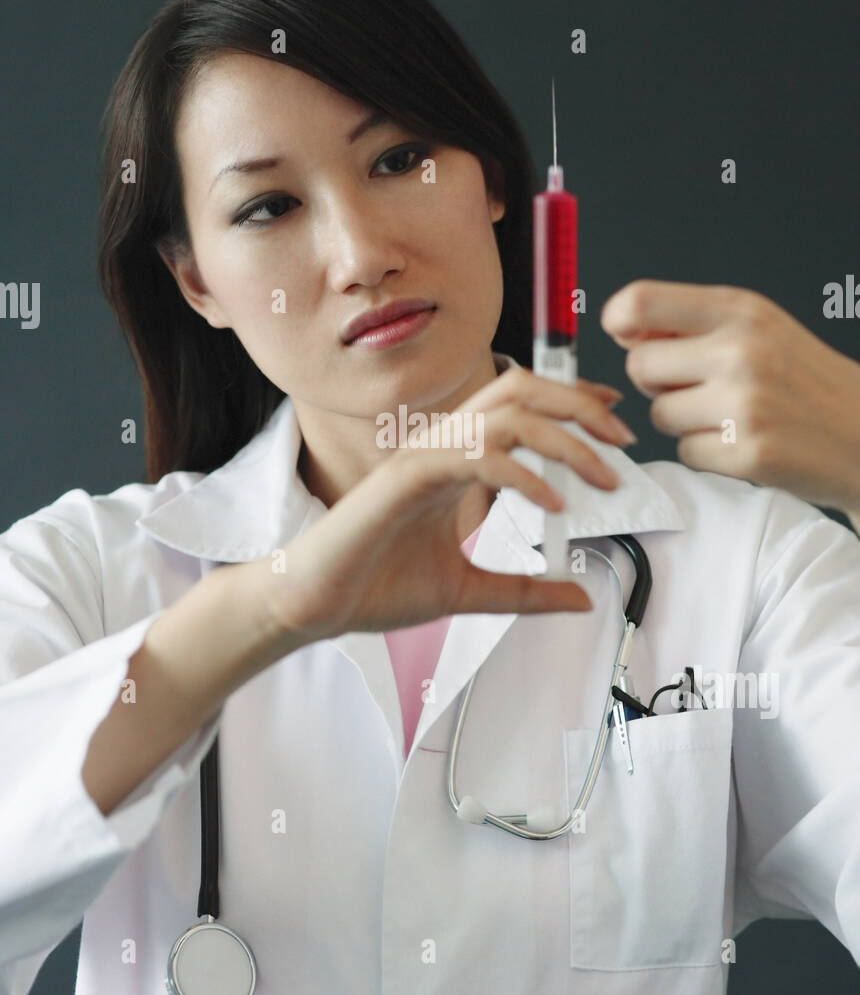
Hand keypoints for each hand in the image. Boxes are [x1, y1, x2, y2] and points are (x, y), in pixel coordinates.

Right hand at [265, 368, 636, 640]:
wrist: (315, 605)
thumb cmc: (374, 587)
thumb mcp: (469, 591)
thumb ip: (524, 590)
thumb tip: (580, 596)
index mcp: (456, 460)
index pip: (520, 406)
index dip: (571, 402)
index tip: (614, 420)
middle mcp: (443, 446)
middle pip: (521, 389)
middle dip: (580, 405)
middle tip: (623, 439)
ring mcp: (424, 456)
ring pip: (508, 415)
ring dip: (565, 440)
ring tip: (602, 478)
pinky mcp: (406, 477)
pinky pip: (476, 455)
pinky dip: (524, 474)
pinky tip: (552, 503)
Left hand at [600, 279, 859, 514]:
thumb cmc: (806, 380)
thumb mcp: (760, 328)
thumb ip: (694, 323)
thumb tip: (624, 328)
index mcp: (741, 311)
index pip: (642, 301)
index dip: (619, 321)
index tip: (628, 336)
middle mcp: (741, 351)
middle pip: (639, 365)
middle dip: (657, 382)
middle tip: (697, 387)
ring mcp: (743, 404)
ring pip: (659, 414)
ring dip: (684, 421)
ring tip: (729, 415)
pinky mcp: (746, 452)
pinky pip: (685, 452)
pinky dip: (707, 452)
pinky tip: (742, 441)